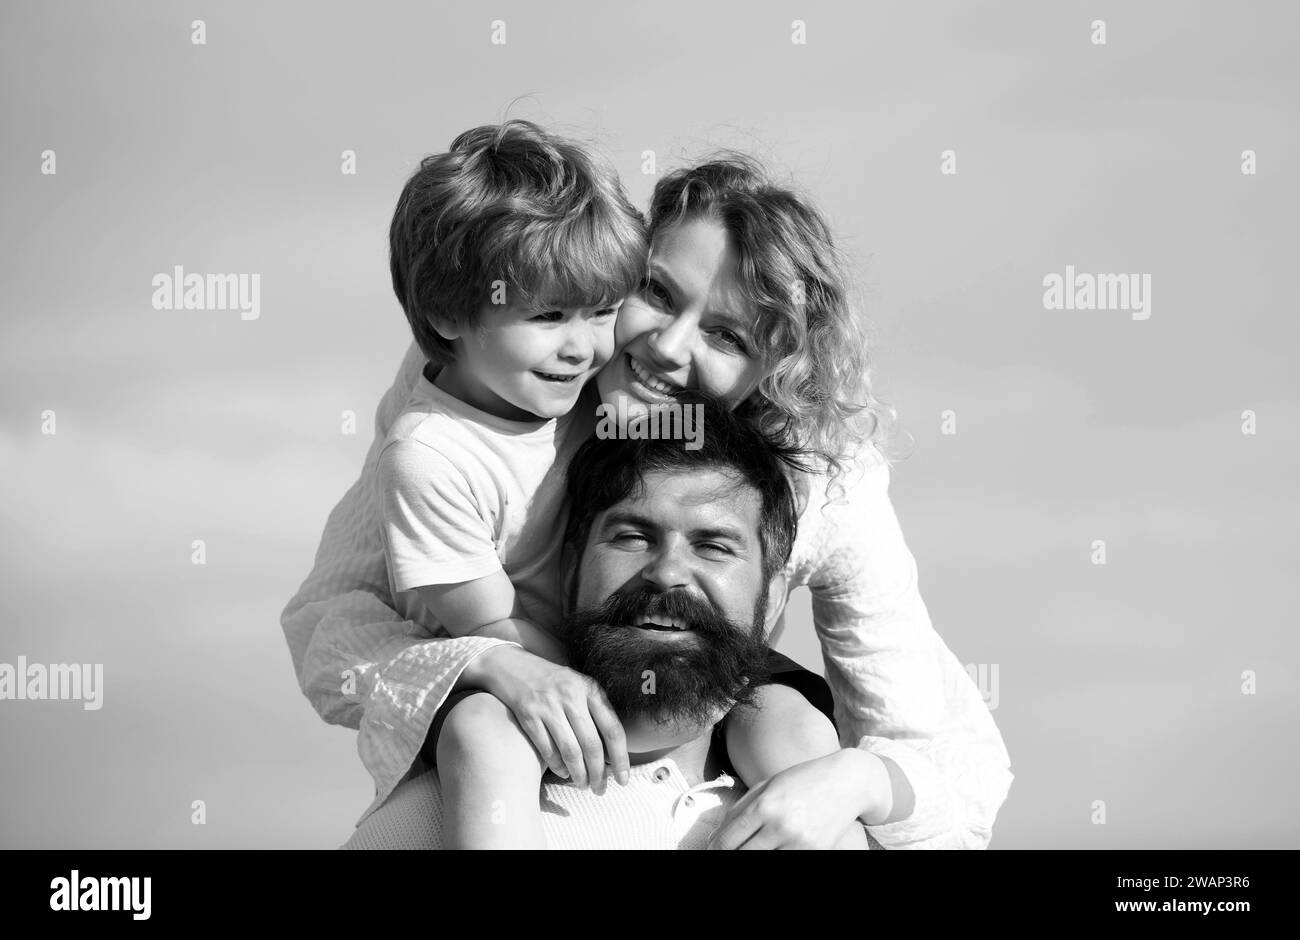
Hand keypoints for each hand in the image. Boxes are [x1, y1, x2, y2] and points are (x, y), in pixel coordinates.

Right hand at [472, 645, 629, 791]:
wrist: (509, 664)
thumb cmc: (549, 680)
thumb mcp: (577, 685)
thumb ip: (594, 710)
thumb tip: (610, 751)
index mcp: (589, 689)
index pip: (612, 729)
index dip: (621, 758)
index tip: (623, 779)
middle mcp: (571, 696)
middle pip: (592, 745)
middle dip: (599, 774)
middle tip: (600, 789)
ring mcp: (548, 705)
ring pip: (570, 751)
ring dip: (579, 774)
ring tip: (583, 785)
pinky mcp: (528, 714)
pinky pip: (547, 749)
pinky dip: (556, 766)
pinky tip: (562, 772)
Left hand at [708, 748, 888, 849]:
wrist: (847, 781)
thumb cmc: (803, 779)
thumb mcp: (767, 785)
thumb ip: (740, 809)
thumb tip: (715, 839)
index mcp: (764, 805)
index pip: (727, 840)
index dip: (715, 848)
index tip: (713, 849)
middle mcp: (780, 826)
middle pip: (742, 855)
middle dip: (732, 854)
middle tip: (732, 850)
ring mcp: (799, 843)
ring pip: (763, 861)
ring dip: (755, 855)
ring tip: (755, 846)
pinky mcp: (815, 852)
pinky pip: (787, 862)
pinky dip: (776, 856)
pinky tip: (774, 848)